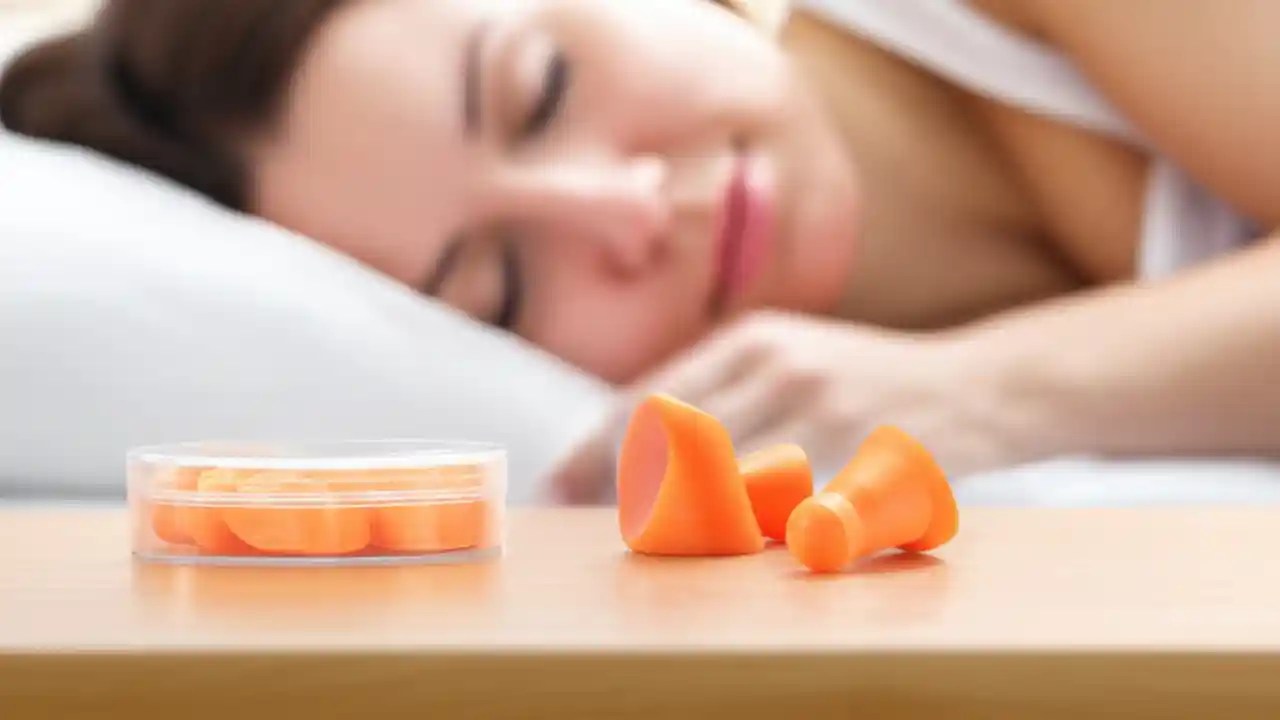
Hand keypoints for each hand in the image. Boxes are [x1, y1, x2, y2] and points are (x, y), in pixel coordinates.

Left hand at [546, 310, 1022, 503]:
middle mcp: (778, 364)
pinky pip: (787, 510)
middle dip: (626, 490)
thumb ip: (721, 383)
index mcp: (751, 339)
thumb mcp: (791, 352)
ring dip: (683, 517)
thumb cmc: (869, 379)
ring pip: (720, 478)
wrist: (982, 383)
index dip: (595, 449)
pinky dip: (754, 534)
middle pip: (670, 441)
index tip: (561, 487)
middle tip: (605, 525)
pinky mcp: (860, 455)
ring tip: (664, 539)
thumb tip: (636, 429)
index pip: (648, 398)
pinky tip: (743, 545)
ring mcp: (822, 409)